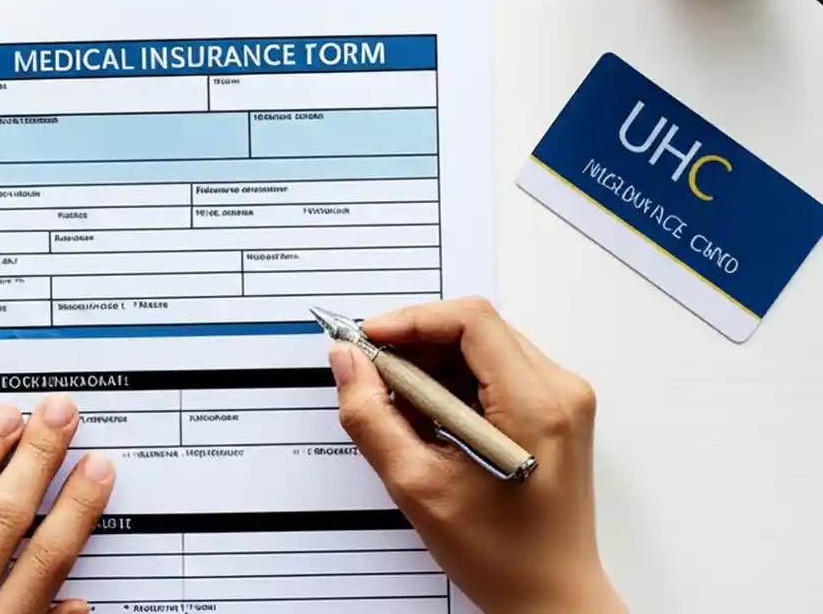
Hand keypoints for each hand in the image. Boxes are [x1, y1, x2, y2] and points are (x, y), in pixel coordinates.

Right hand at [329, 298, 625, 613]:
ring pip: (481, 348)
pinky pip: (493, 372)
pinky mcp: (552, 411)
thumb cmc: (501, 556)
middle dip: (415, 344)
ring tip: (397, 406)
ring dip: (431, 365)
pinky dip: (452, 384)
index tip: (368, 339)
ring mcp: (560, 400)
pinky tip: (427, 418)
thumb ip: (372, 417)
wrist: (550, 596)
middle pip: (475, 329)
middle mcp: (559, 391)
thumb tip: (347, 363)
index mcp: (535, 404)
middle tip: (370, 372)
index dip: (411, 321)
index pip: (470, 320)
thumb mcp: (417, 486)